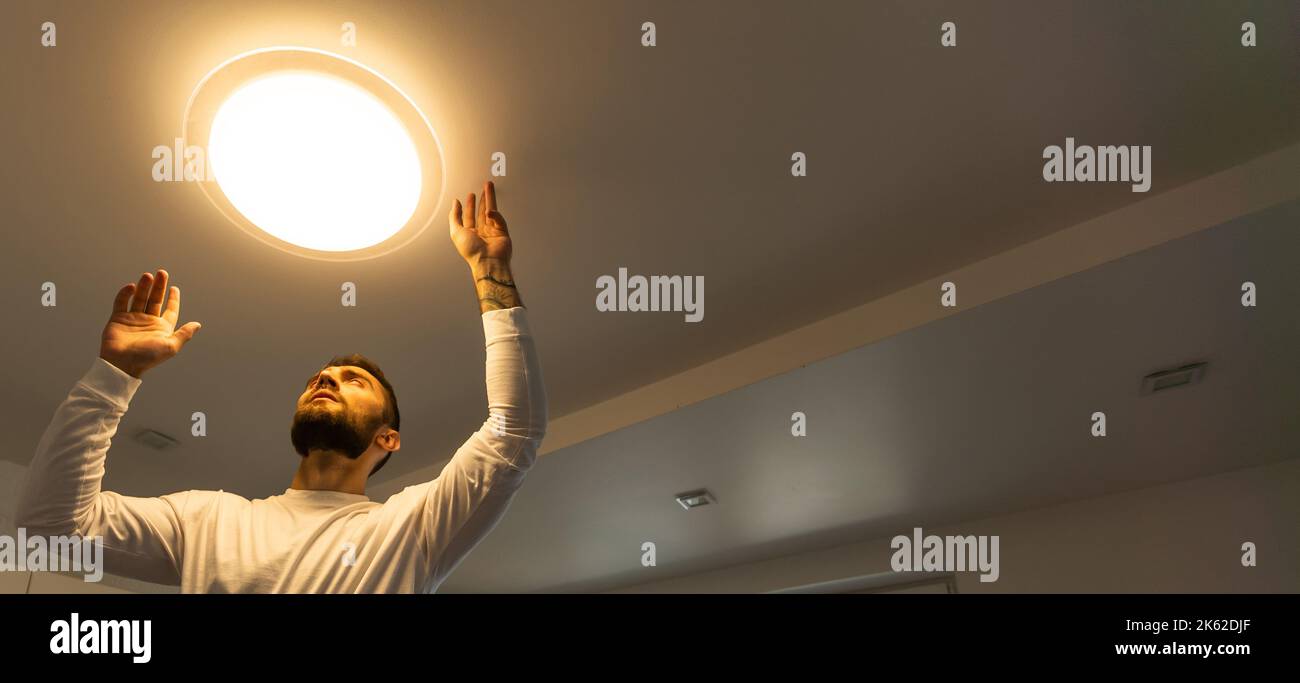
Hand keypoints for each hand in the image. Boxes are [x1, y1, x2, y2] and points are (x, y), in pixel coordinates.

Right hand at [99, 269, 201, 377]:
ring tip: (148, 276)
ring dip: (144, 287)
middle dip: (159, 286)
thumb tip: (198, 325)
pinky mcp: (118, 319)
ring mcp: (133, 319)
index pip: (170, 310)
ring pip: (140, 298)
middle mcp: (148, 321)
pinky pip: (121, 303)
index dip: (173, 299)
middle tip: (162, 273)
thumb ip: (184, 334)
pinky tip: (131, 287)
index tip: (175, 288)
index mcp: (162, 328)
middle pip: (155, 299)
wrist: (122, 364)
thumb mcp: (171, 346)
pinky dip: (126, 294)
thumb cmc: (148, 357)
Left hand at [447, 181, 522, 311]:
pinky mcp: (502, 233)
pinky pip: (499, 219)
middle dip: (483, 198)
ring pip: (491, 212)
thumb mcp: (456, 232)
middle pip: (482, 211)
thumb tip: (455, 203)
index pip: (469, 215)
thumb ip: (454, 216)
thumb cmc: (472, 251)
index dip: (469, 205)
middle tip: (485, 186)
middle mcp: (481, 232)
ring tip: (489, 187)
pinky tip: (490, 211)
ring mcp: (492, 232)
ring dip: (490, 199)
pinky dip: (495, 214)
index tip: (470, 195)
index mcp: (470, 233)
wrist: (487, 261)